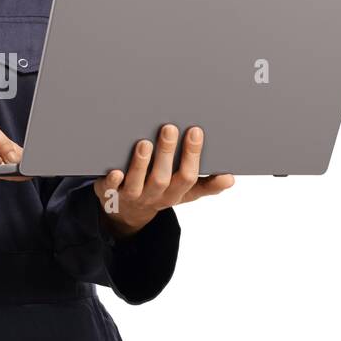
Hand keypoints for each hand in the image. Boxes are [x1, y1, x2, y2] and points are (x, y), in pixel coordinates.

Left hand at [94, 124, 234, 237]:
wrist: (126, 213)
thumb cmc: (160, 193)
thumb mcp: (185, 193)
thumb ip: (206, 185)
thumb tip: (230, 178)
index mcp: (174, 194)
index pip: (187, 177)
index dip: (192, 155)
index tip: (195, 131)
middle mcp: (153, 196)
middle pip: (162, 179)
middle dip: (166, 153)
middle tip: (169, 128)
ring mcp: (131, 196)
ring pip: (137, 183)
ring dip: (141, 164)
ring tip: (145, 143)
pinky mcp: (110, 192)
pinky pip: (111, 189)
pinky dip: (113, 180)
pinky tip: (116, 170)